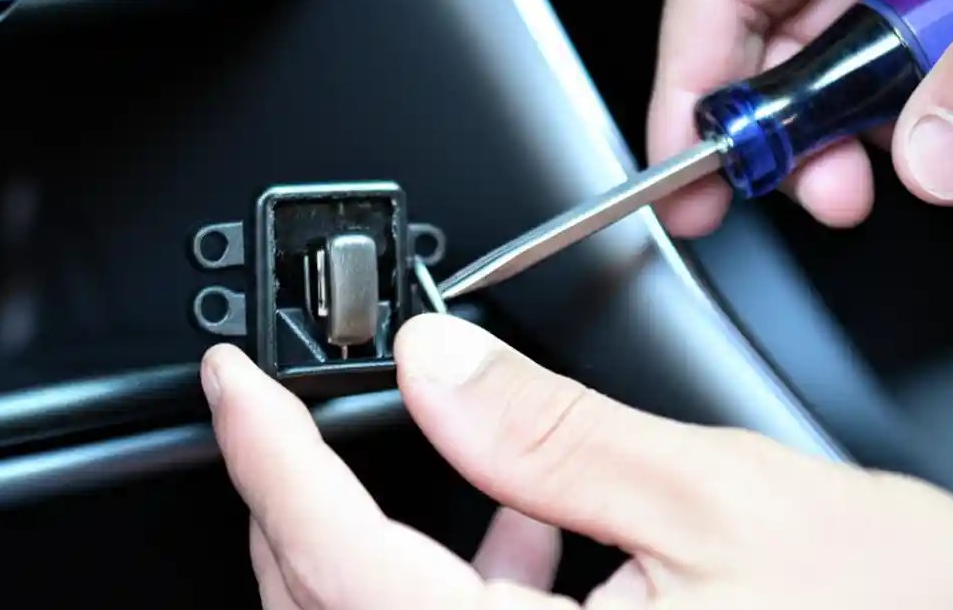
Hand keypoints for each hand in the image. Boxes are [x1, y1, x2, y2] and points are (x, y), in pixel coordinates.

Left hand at [202, 313, 952, 607]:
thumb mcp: (721, 501)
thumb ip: (553, 432)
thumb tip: (435, 365)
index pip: (336, 556)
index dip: (264, 455)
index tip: (231, 384)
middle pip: (331, 605)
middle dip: (295, 500)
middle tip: (293, 412)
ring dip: (372, 543)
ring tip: (419, 460)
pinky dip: (455, 585)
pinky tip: (522, 533)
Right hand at [647, 0, 952, 236]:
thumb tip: (931, 157)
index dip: (688, 91)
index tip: (685, 177)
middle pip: (782, 35)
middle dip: (802, 127)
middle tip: (821, 194)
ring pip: (859, 50)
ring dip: (880, 119)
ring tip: (923, 159)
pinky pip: (924, 43)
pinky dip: (933, 93)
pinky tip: (946, 122)